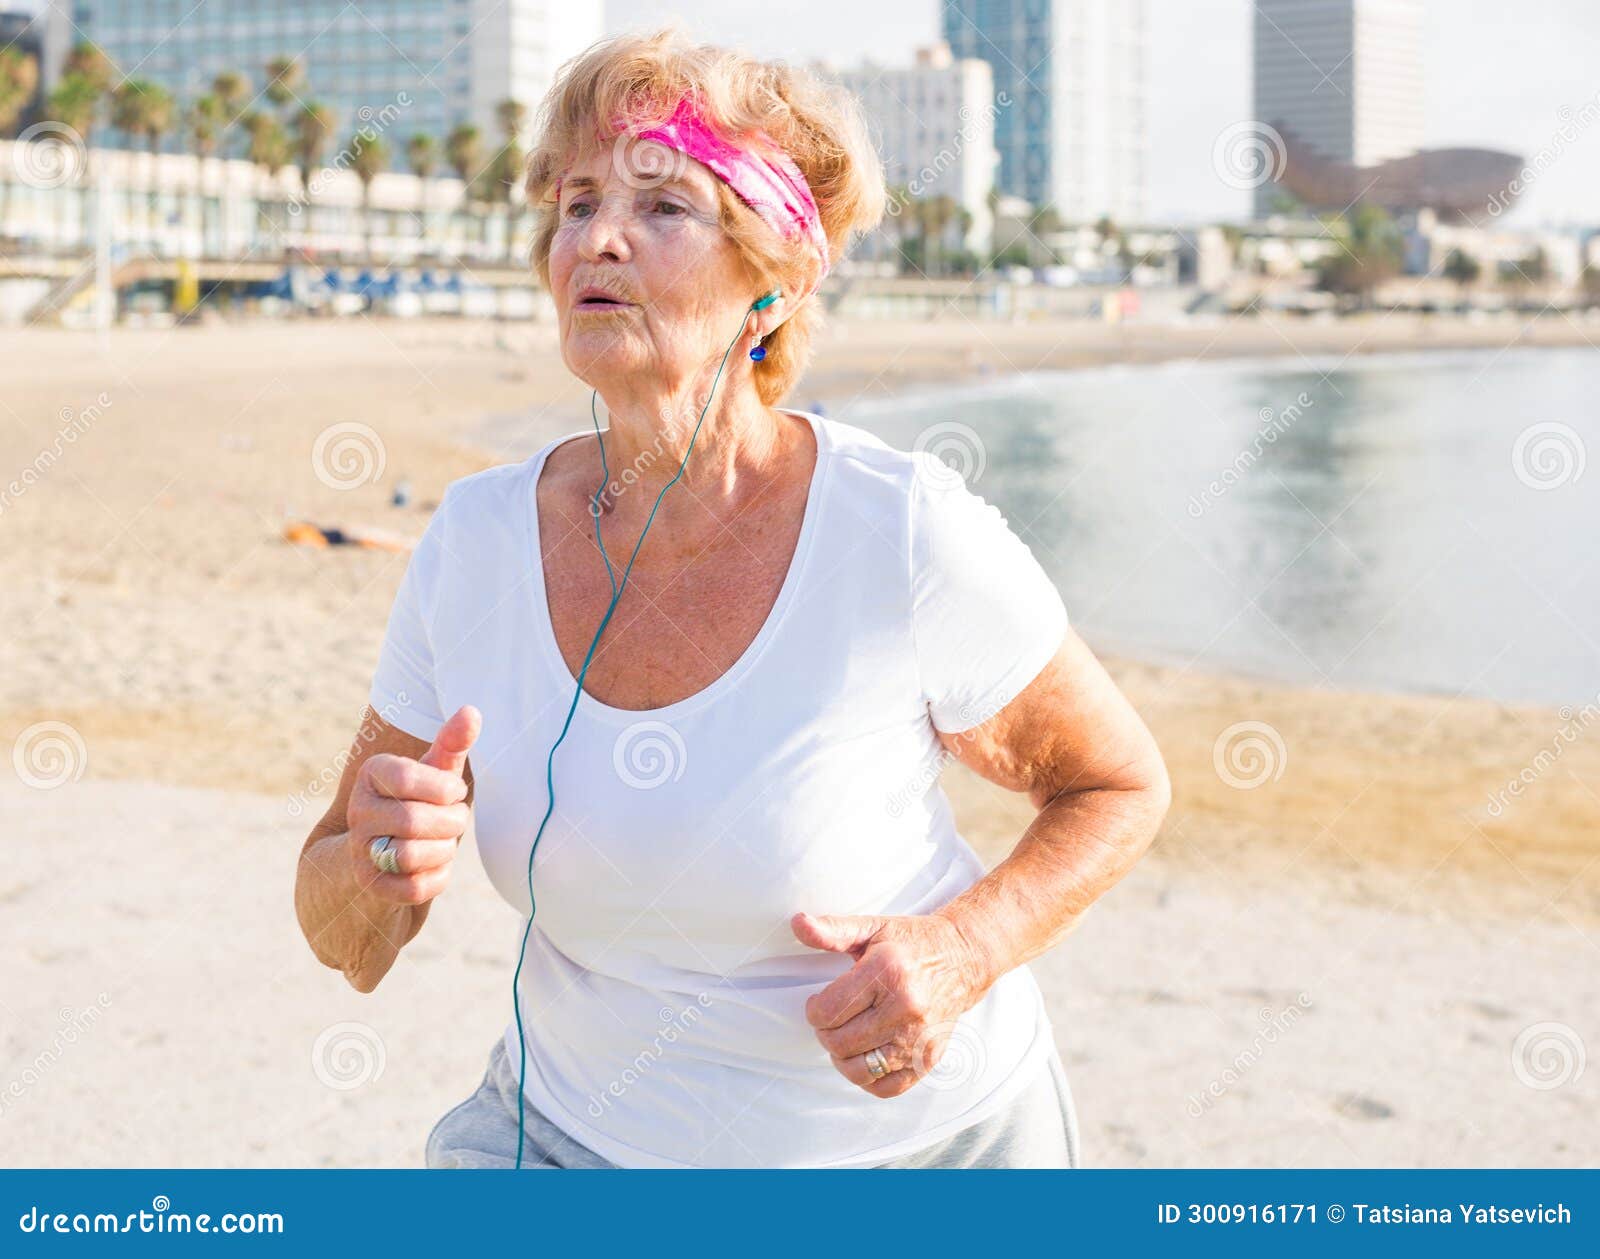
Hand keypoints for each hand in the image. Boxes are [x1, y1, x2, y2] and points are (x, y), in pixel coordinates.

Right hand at [345, 705, 479, 906]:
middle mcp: (358, 811)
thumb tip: (472, 711)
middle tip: (457, 819)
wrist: (383, 852)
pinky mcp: (371, 886)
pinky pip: (413, 888)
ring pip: (409, 855)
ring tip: (446, 841)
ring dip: (444, 850)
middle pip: (412, 820)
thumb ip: (451, 744)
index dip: (443, 788)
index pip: (406, 777)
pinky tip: (437, 866)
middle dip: (450, 822)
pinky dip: (437, 879)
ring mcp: (360, 850)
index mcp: (372, 774)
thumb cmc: (418, 802)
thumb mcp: (433, 772)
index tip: (454, 791)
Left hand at [790, 909, 992, 1097]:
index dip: (813, 1010)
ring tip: (847, 1037)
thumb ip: (831, 930)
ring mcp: (919, 1037)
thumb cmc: (911, 942)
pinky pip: (887, 1087)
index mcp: (887, 972)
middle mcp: (906, 1008)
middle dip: (825, 1033)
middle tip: (832, 1019)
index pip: (826, 1012)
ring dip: (842, 1058)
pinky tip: (866, 1055)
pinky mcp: (929, 1058)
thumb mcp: (871, 927)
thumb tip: (798, 923)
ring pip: (859, 1071)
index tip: (819, 1002)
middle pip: (839, 1043)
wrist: (963, 957)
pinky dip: (868, 1079)